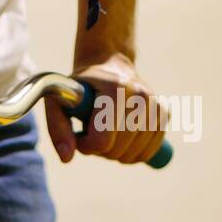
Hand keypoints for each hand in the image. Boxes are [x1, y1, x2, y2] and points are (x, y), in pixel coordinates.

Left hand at [45, 52, 167, 165]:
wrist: (108, 64)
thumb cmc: (81, 87)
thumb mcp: (59, 102)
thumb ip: (58, 129)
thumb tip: (67, 158)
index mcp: (116, 89)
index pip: (103, 140)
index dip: (87, 145)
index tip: (81, 132)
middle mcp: (141, 95)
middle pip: (117, 150)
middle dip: (100, 149)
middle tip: (94, 130)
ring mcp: (155, 104)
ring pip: (133, 154)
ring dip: (116, 152)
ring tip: (108, 131)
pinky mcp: (164, 113)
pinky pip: (149, 151)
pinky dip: (134, 153)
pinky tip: (124, 139)